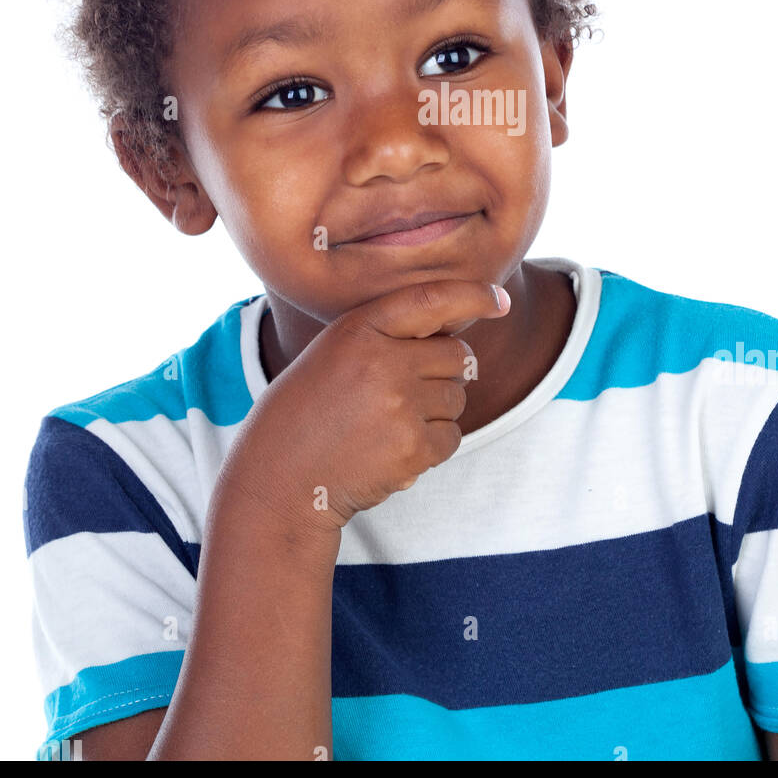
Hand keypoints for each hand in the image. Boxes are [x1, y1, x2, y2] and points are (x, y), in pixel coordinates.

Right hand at [218, 279, 510, 537]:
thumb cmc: (305, 414)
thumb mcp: (333, 354)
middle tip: (403, 395)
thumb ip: (386, 337)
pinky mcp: (412, 447)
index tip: (498, 299)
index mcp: (359, 329)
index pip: (432, 299)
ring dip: (435, 412)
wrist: (279, 481)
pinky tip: (391, 451)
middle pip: (457, 356)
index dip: (472, 296)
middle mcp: (383, 361)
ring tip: (385, 426)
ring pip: (456, 398)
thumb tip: (458, 335)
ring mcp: (400, 405)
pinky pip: (451, 437)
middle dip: (445, 373)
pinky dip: (432, 446)